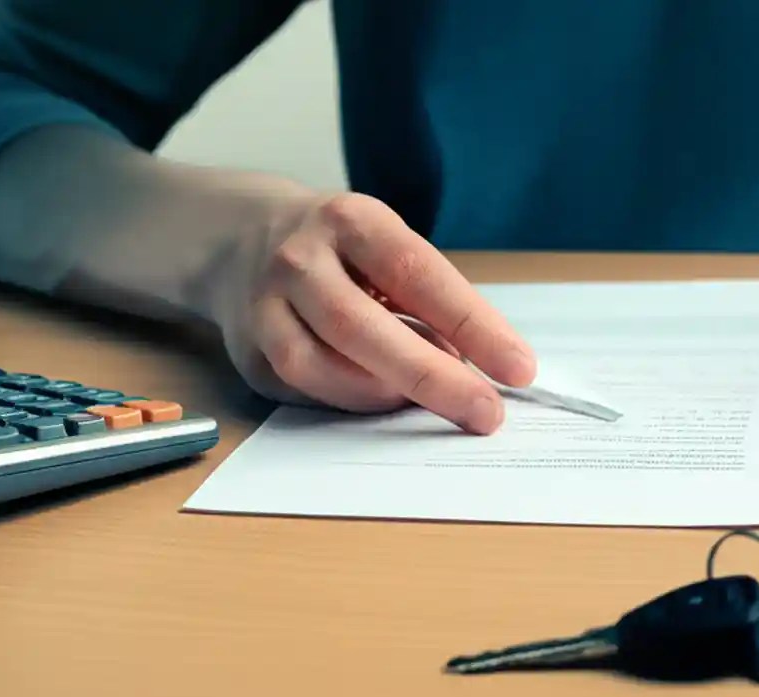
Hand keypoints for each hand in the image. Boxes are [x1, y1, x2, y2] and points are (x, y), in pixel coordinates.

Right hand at [213, 191, 535, 433]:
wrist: (240, 240)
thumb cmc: (341, 252)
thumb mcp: (385, 246)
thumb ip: (425, 300)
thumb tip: (473, 368)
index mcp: (350, 221)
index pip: (416, 273)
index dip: (471, 323)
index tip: (518, 367)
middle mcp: (299, 259)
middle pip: (360, 326)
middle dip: (431, 378)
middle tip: (485, 412)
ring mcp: (263, 307)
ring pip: (318, 367)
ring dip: (384, 396)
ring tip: (429, 405)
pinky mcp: (247, 353)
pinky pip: (302, 391)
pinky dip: (350, 402)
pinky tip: (380, 398)